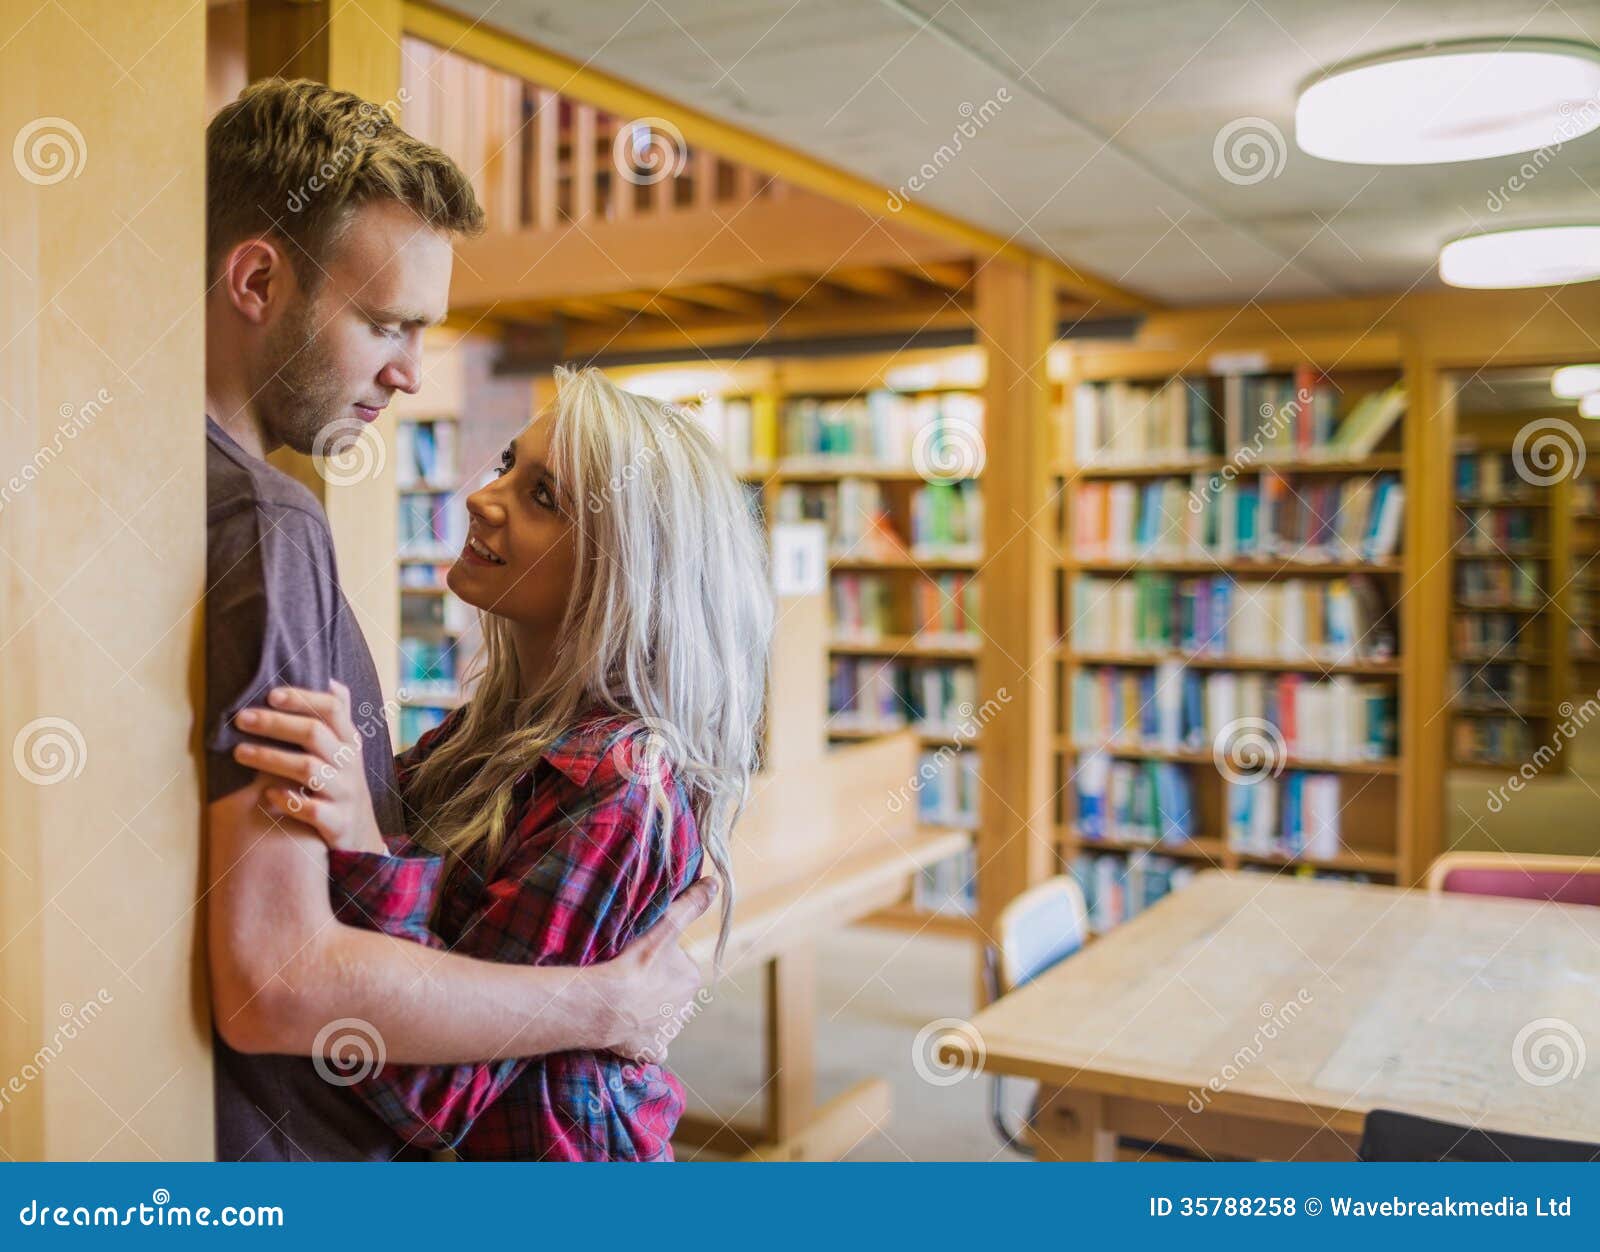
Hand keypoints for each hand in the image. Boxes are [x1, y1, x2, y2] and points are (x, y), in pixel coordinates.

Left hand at [231, 680, 387, 855]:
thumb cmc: (341, 783)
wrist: (359, 833)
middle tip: (241, 719)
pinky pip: (311, 809)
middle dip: (274, 724)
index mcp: (349, 741)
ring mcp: (344, 793)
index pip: (332, 708)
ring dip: (270, 758)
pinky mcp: (336, 822)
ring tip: (239, 753)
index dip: (302, 698)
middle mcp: (349, 763)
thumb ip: (338, 717)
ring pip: (308, 769)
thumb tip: (329, 679)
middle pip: (313, 733)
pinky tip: (267, 794)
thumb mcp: (346, 749)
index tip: (270, 694)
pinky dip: (288, 800)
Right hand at [596, 878, 717, 1062]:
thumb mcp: (665, 927)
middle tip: (629, 979)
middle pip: (669, 992)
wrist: (606, 1003)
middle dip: (654, 987)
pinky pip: (652, 1046)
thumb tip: (714, 883)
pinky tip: (630, 1031)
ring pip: (661, 1018)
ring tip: (625, 1002)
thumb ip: (690, 905)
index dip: (656, 961)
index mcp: (692, 979)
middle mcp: (686, 1008)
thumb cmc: (634, 963)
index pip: (676, 967)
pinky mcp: (651, 1049)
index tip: (639, 959)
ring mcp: (669, 1031)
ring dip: (648, 1012)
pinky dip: (644, 1042)